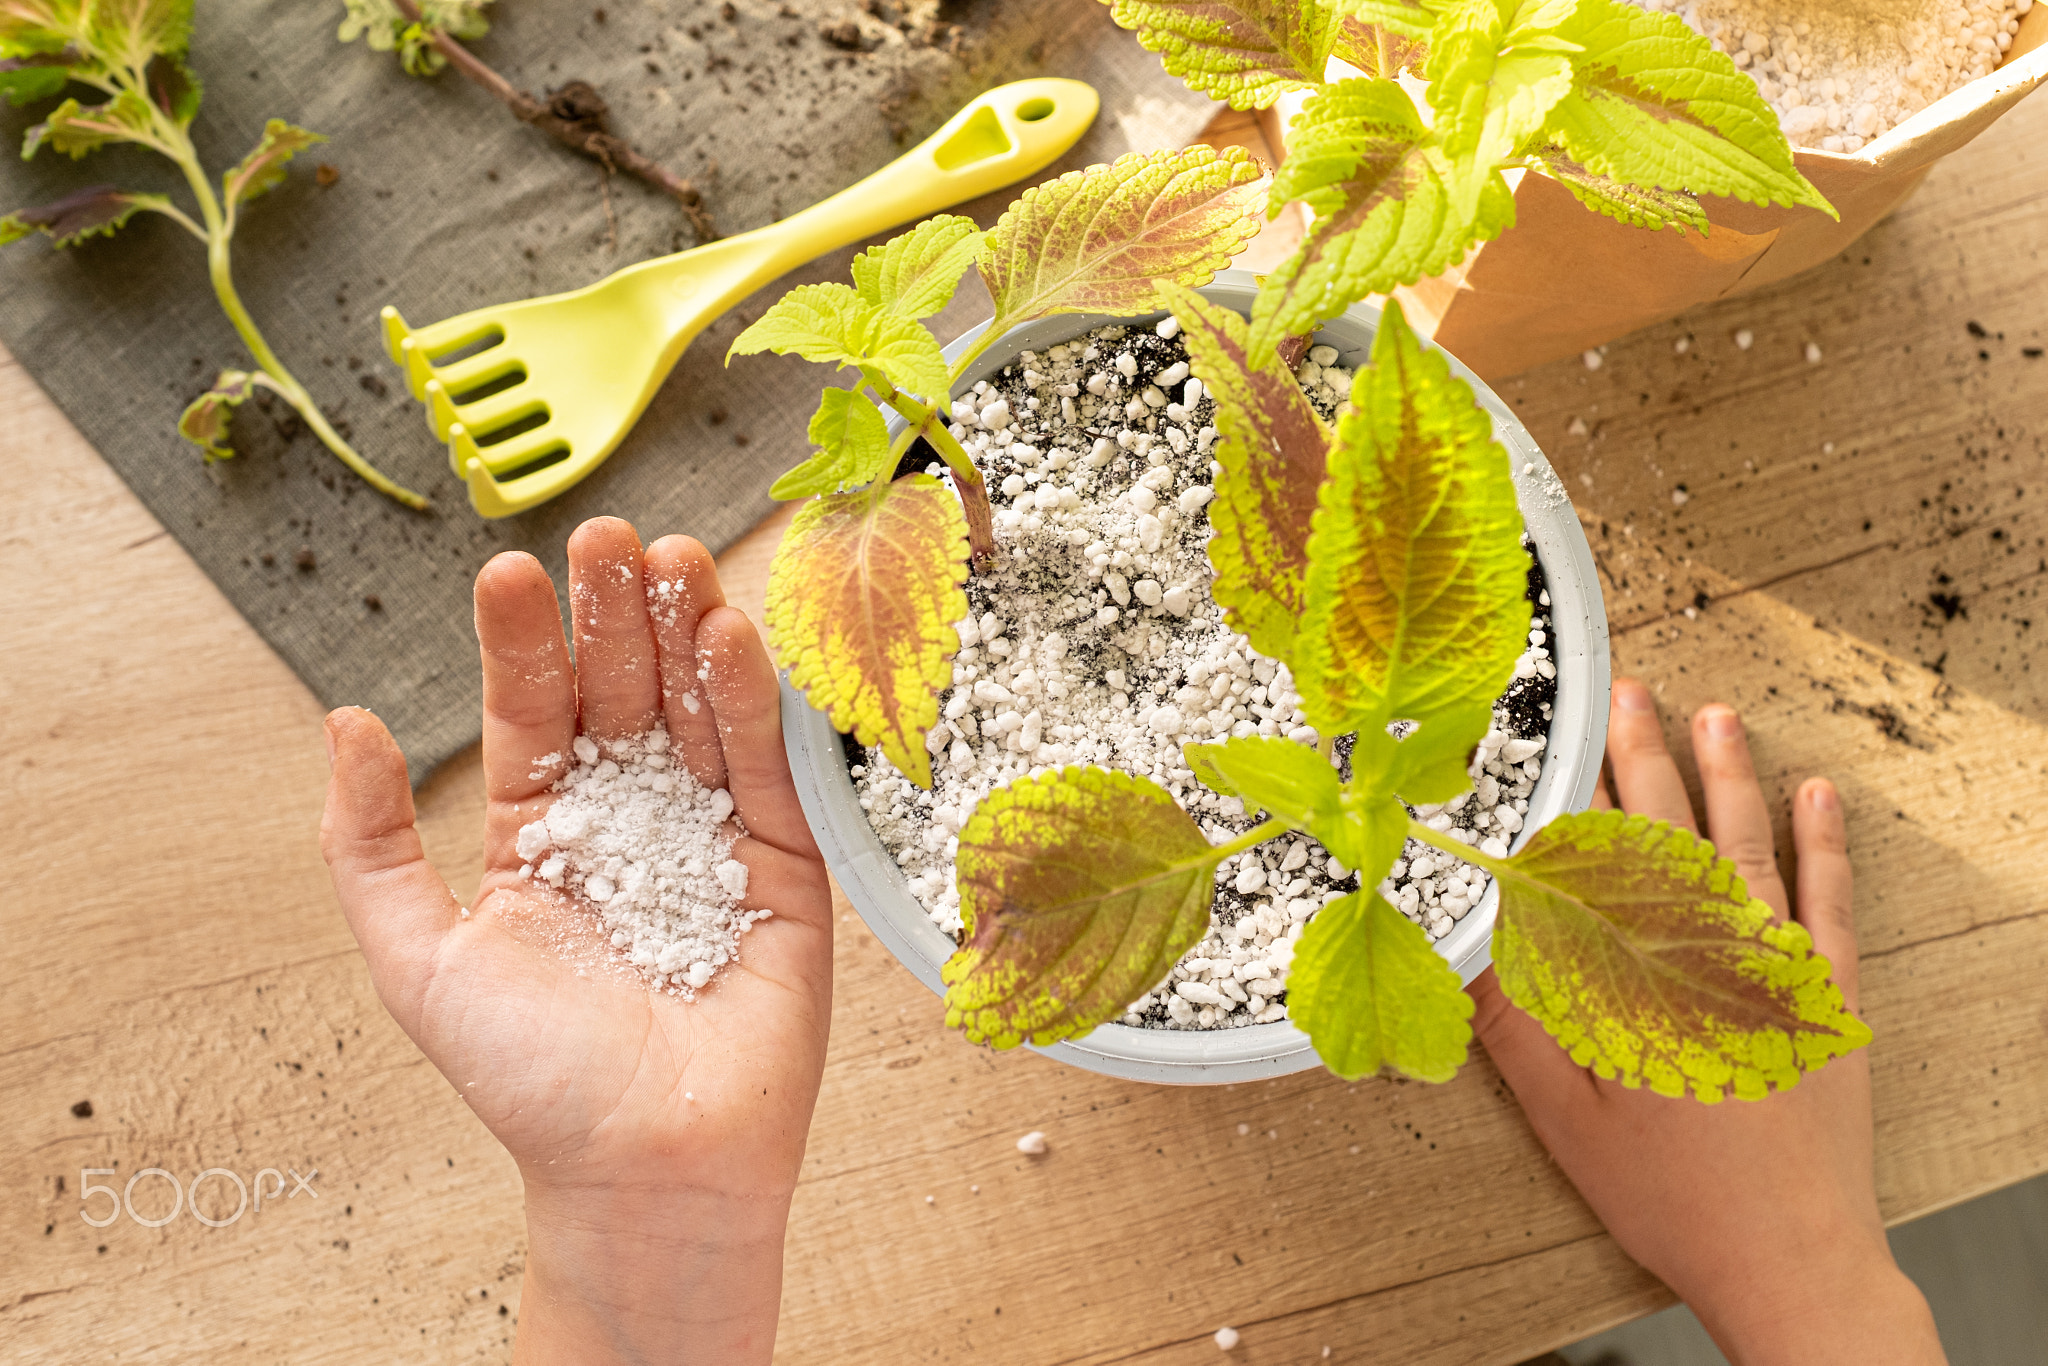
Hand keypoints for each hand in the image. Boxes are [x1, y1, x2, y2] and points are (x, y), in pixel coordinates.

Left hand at [320, 517, 831, 1365]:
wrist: (646, 1166)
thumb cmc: (533, 1084)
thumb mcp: (418, 961)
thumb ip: (371, 844)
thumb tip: (343, 724)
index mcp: (546, 835)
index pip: (534, 711)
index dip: (523, 641)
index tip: (510, 570)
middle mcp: (631, 822)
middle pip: (622, 691)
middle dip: (612, 611)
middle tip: (606, 534)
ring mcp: (713, 834)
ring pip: (697, 709)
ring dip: (685, 629)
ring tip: (668, 555)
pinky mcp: (787, 863)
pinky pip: (767, 765)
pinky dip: (749, 696)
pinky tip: (726, 632)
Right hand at [1468, 678, 1943, 1364]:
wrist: (1790, 1257)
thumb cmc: (1674, 1194)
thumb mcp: (1566, 1114)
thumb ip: (1515, 1024)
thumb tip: (1464, 947)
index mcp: (1642, 976)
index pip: (1603, 858)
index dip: (1582, 790)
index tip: (1562, 734)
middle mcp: (1714, 954)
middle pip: (1675, 832)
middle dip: (1649, 756)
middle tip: (1632, 695)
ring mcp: (1780, 970)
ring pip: (1751, 847)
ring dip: (1731, 776)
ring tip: (1714, 717)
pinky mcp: (1829, 1000)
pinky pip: (1829, 900)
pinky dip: (1825, 844)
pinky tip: (1818, 798)